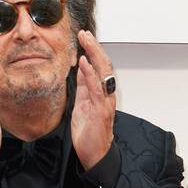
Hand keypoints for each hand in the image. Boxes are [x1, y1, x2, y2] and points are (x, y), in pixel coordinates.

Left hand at [71, 29, 115, 170]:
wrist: (94, 154)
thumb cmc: (89, 132)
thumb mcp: (82, 104)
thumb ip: (84, 86)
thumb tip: (81, 68)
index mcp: (101, 92)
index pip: (99, 65)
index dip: (92, 50)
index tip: (83, 36)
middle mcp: (106, 94)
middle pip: (104, 64)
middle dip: (94, 47)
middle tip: (84, 33)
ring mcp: (105, 102)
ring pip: (103, 72)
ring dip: (94, 54)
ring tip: (85, 40)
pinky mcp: (101, 111)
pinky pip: (96, 89)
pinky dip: (91, 74)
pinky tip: (84, 63)